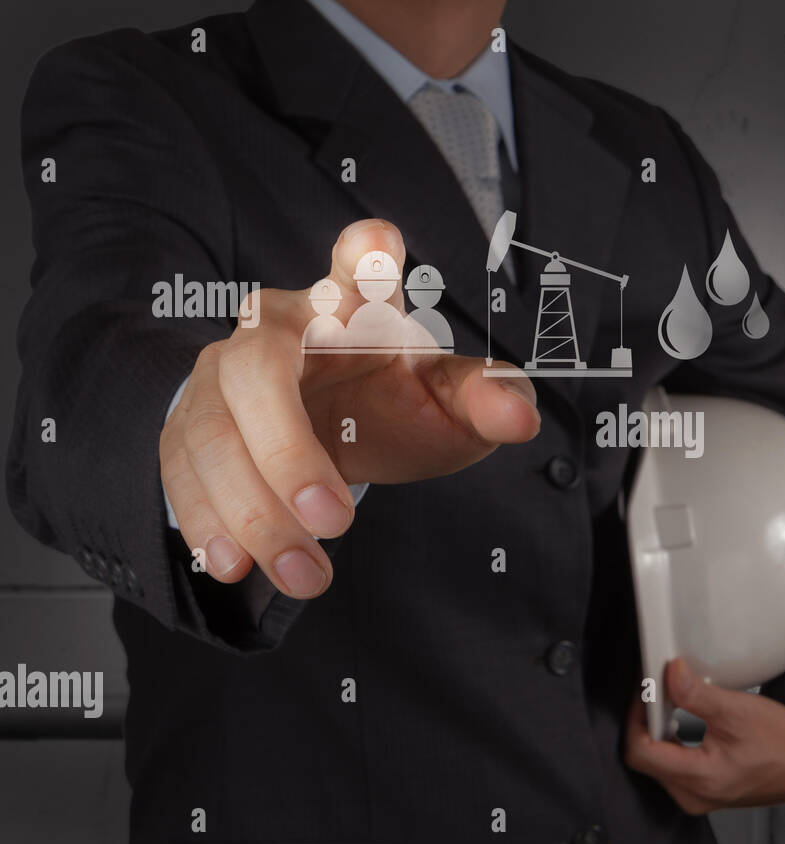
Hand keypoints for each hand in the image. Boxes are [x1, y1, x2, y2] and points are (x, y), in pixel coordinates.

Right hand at [159, 218, 539, 598]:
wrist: (329, 428)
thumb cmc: (393, 402)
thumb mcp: (447, 402)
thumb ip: (486, 401)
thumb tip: (520, 416)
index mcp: (352, 305)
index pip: (359, 265)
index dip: (365, 256)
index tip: (378, 246)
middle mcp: (275, 328)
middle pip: (258, 368)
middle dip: (288, 450)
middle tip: (335, 520)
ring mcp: (220, 376)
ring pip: (213, 433)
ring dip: (254, 512)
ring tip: (304, 574)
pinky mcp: (188, 426)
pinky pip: (181, 472)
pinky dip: (206, 522)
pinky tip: (234, 564)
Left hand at [624, 658, 784, 814]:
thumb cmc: (783, 743)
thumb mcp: (739, 711)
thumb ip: (698, 695)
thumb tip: (670, 674)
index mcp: (700, 780)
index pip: (641, 751)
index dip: (638, 715)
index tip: (648, 689)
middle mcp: (693, 795)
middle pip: (645, 755)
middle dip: (648, 719)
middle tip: (660, 690)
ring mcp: (696, 795)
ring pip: (657, 759)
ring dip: (660, 727)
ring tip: (676, 702)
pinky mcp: (702, 789)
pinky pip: (672, 763)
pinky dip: (673, 738)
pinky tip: (687, 719)